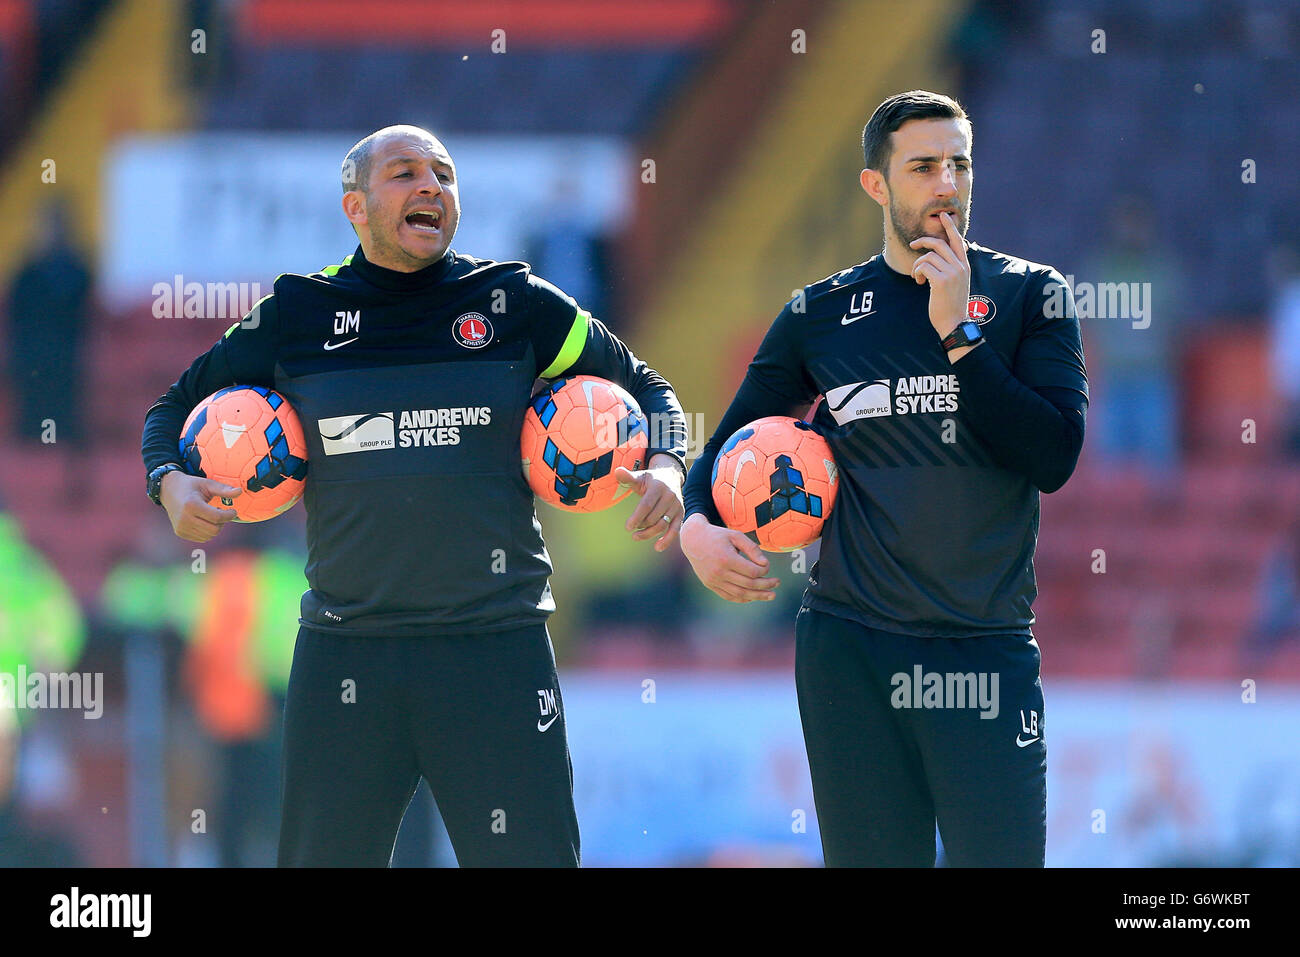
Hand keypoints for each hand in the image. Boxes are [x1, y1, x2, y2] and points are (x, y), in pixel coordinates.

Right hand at [160, 471, 241, 542]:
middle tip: (222, 512)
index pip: (217, 517)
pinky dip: (208, 531)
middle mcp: (184, 518)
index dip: (229, 515)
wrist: (168, 490)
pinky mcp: (180, 532)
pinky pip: (202, 538)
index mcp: (191, 505)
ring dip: (216, 527)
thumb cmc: (191, 486)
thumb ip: (224, 489)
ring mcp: (181, 527)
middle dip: (223, 522)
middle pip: (214, 529)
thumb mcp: (207, 484)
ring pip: (209, 535)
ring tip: (212, 515)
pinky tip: (205, 521)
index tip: (233, 511)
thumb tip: (240, 492)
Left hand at [615, 456, 683, 551]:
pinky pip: (675, 530)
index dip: (637, 517)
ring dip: (648, 533)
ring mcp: (677, 506)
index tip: (627, 527)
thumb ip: (628, 476)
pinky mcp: (681, 514)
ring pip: (662, 525)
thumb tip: (617, 472)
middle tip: (631, 528)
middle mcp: (670, 496)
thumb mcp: (640, 476)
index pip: (647, 505)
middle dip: (641, 525)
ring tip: (636, 536)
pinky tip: (657, 547)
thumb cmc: (651, 479)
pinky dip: (667, 540)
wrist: (671, 476)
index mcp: (658, 486)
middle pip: (654, 517)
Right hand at [678, 513, 779, 602]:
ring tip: (771, 595)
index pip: (752, 571)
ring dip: (758, 596)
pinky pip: (729, 596)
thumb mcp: (735, 535)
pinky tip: (753, 596)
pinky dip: (743, 598)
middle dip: (766, 585)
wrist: (693, 540)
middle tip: (777, 583)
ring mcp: (714, 581)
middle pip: (748, 584)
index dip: (764, 570)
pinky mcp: (710, 585)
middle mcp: (719, 572)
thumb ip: (752, 548)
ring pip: (740, 594)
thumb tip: (766, 564)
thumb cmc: (717, 536)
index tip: (767, 565)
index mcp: (726, 558)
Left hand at [908, 211, 969, 338]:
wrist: (955, 323)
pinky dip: (917, 272)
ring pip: (928, 256)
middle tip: (912, 245)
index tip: (943, 215)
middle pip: (939, 243)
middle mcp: (960, 267)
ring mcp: (952, 273)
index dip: (949, 227)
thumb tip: (935, 259)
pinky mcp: (941, 281)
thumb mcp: (956, 283)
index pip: (957, 241)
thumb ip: (950, 269)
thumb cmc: (951, 305)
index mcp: (964, 266)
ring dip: (917, 265)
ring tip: (918, 277)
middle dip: (923, 242)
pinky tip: (920, 282)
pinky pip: (923, 266)